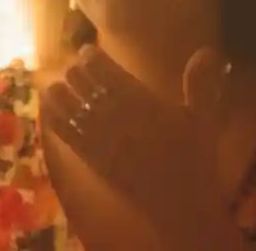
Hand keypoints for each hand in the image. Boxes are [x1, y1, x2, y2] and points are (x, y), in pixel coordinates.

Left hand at [40, 46, 241, 248]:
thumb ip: (200, 85)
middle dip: (74, 72)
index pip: (106, 71)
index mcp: (141, 101)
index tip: (86, 51)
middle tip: (73, 69)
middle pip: (83, 83)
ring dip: (59, 92)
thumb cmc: (192, 160)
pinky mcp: (91, 158)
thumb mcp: (201, 120)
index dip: (91, 57)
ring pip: (70, 105)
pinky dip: (53, 116)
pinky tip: (48, 108)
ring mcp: (101, 136)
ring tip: (54, 85)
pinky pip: (66, 132)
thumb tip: (207, 51)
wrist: (178, 204)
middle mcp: (116, 115)